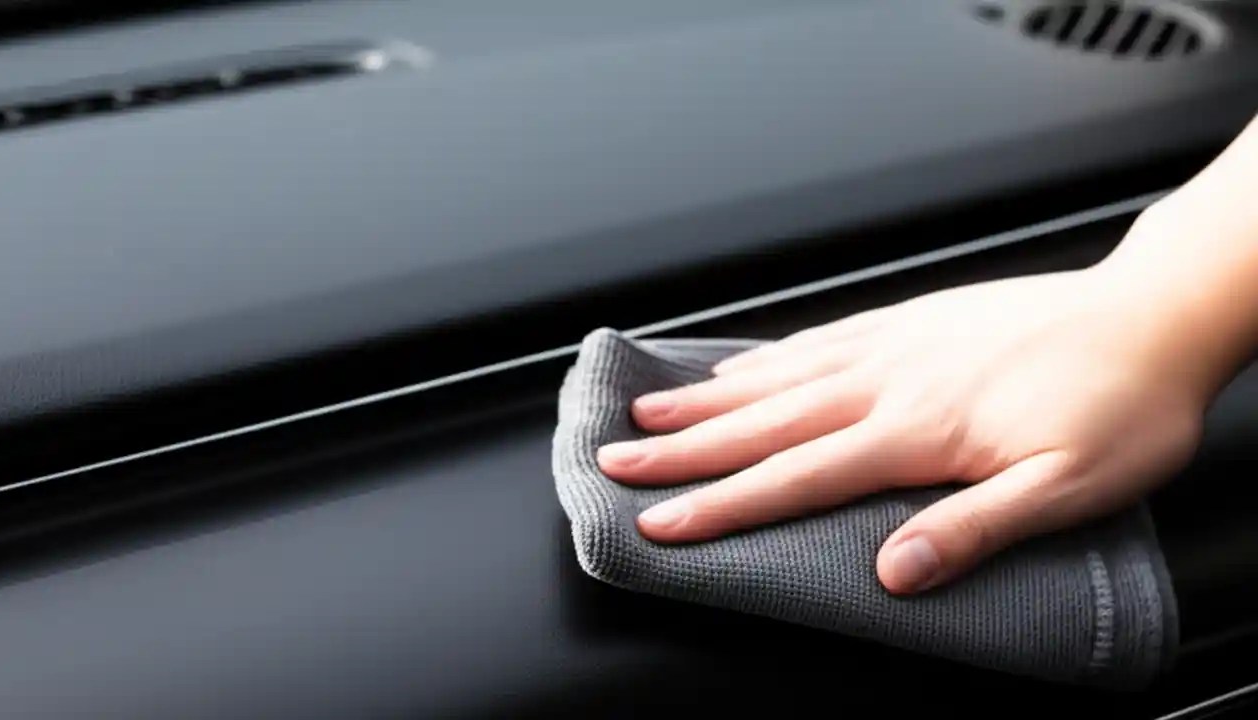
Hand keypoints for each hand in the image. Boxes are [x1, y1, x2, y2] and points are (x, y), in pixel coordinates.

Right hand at [596, 264, 1207, 594]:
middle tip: (615, 457)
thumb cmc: (1119, 407)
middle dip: (681, 447)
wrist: (1150, 316)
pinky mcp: (907, 322)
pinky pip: (817, 339)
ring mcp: (892, 345)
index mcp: (918, 429)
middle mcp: (888, 381)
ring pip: (778, 376)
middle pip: (763, 422)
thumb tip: (893, 573)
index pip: (796, 476)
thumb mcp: (1069, 488)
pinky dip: (765, 357)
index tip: (659, 519)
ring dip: (706, 398)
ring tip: (648, 408)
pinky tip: (736, 367)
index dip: (720, 504)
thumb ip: (974, 528)